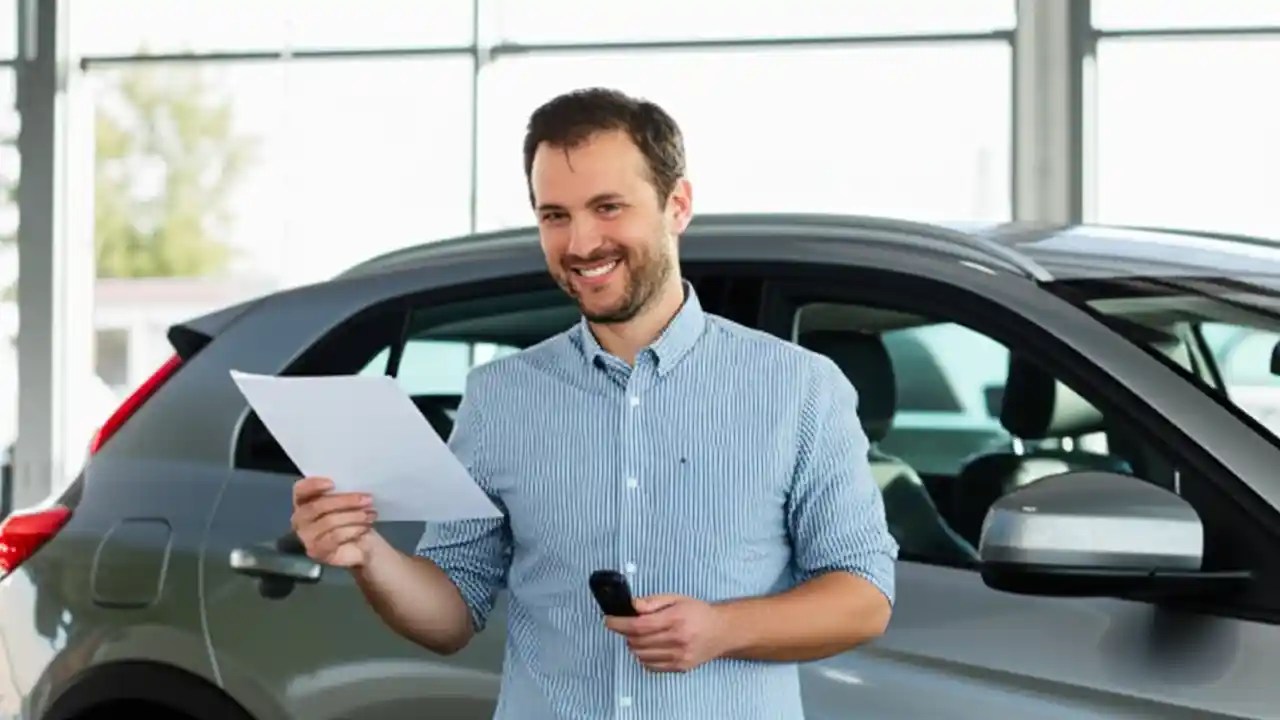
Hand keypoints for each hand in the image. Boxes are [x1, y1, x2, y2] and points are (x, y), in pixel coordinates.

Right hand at [291, 475, 377, 567]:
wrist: (362, 545)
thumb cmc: (351, 518)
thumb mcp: (348, 501)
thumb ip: (343, 491)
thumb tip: (351, 483)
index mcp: (303, 502)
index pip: (300, 490)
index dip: (313, 485)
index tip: (333, 483)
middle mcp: (300, 519)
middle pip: (316, 507)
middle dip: (344, 501)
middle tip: (367, 499)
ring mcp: (306, 537)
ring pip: (328, 522)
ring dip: (353, 516)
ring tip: (371, 514)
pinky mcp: (316, 551)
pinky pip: (334, 537)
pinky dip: (352, 530)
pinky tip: (365, 528)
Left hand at [604, 594, 729, 672]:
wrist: (721, 632)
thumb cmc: (698, 613)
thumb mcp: (676, 598)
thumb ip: (653, 601)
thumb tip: (632, 606)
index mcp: (676, 619)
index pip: (639, 625)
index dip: (619, 624)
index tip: (609, 620)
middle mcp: (678, 640)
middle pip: (637, 641)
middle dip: (626, 633)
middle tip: (626, 625)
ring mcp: (679, 656)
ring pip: (641, 655)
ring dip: (634, 645)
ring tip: (641, 636)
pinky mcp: (680, 668)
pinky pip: (650, 666)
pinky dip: (644, 657)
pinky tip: (650, 647)